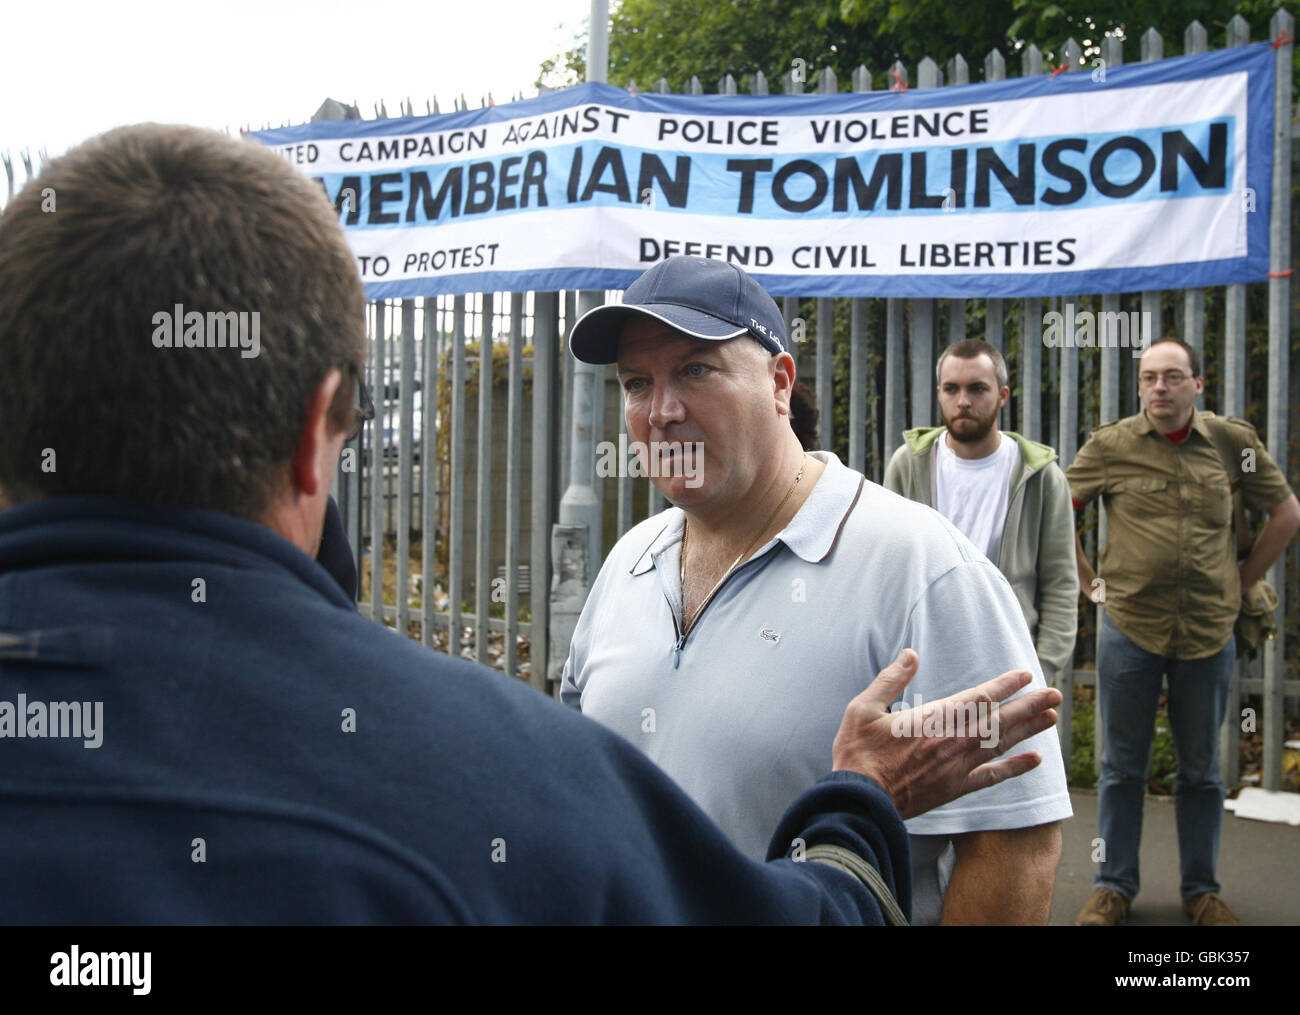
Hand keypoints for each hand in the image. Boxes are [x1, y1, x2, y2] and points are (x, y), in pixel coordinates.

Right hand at [831, 649, 1061, 820]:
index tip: (1025, 675)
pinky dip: (1015, 768)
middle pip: (1000, 719)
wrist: (860, 801)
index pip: (979, 697)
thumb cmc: (857, 753)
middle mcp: (952, 742)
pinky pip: (992, 777)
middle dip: (1030, 705)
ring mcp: (956, 767)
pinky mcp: (954, 789)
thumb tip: (911, 655)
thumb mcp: (863, 708)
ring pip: (1001, 744)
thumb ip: (890, 680)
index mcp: (932, 719)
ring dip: (1029, 729)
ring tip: (1052, 717)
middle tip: (1055, 693)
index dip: (1004, 685)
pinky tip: (1034, 761)